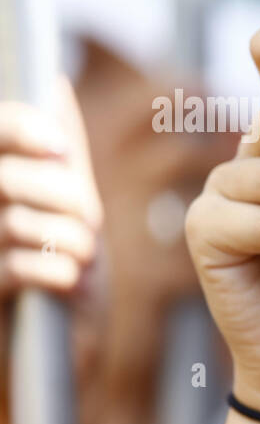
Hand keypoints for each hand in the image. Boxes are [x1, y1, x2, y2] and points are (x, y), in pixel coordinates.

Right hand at [0, 77, 102, 296]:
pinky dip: (60, 274)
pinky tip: (69, 282)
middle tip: (88, 220)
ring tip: (81, 257)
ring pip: (18, 223)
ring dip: (70, 240)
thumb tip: (55, 83)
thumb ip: (57, 146)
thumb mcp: (64, 200)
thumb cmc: (58, 260)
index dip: (21, 128)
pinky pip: (21, 268)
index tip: (61, 148)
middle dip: (65, 196)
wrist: (58, 339)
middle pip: (7, 177)